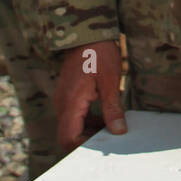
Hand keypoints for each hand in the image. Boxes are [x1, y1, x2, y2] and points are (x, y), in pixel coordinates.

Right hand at [54, 40, 125, 154]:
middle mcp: (62, 103)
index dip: (84, 147)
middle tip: (111, 138)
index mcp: (70, 102)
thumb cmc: (99, 53)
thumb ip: (112, 108)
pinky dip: (88, 121)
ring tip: (112, 126)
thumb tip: (118, 131)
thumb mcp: (110, 81)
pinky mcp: (68, 95)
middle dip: (88, 141)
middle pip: (68, 136)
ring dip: (89, 131)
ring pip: (72, 127)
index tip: (104, 145)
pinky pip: (74, 116)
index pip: (68, 138)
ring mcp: (63, 99)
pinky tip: (105, 116)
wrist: (87, 32)